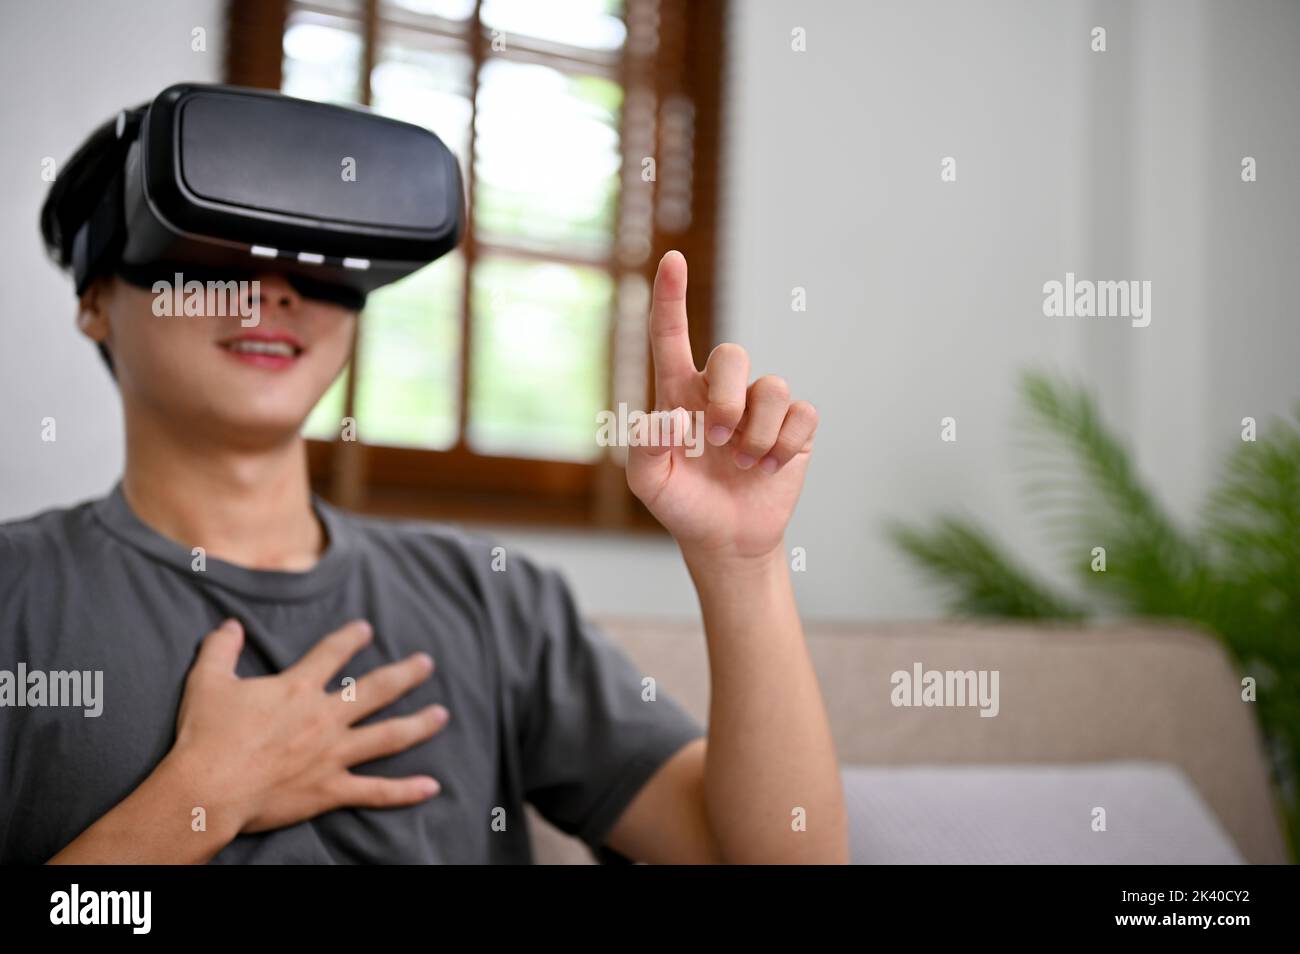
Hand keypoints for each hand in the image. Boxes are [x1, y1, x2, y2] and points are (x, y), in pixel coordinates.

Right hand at [170, 619, 447, 834]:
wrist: (206, 790)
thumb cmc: (204, 736)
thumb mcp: (207, 682)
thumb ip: (220, 649)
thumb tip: (229, 625)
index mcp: (297, 689)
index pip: (332, 654)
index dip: (351, 639)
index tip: (367, 629)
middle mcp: (324, 717)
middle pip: (376, 689)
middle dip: (405, 674)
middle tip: (427, 663)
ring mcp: (332, 754)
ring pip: (388, 736)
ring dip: (419, 724)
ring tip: (442, 715)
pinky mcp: (331, 789)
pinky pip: (376, 791)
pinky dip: (406, 791)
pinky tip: (432, 787)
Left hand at [626, 251, 817, 563]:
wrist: (725, 539)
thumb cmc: (683, 505)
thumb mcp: (649, 484)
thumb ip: (645, 449)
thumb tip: (667, 416)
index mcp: (680, 394)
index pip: (672, 336)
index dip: (671, 297)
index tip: (672, 259)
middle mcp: (722, 391)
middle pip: (734, 355)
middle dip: (728, 398)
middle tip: (715, 439)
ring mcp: (760, 408)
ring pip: (773, 388)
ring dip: (757, 433)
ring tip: (745, 464)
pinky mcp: (793, 428)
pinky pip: (802, 414)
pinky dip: (785, 445)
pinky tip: (769, 468)